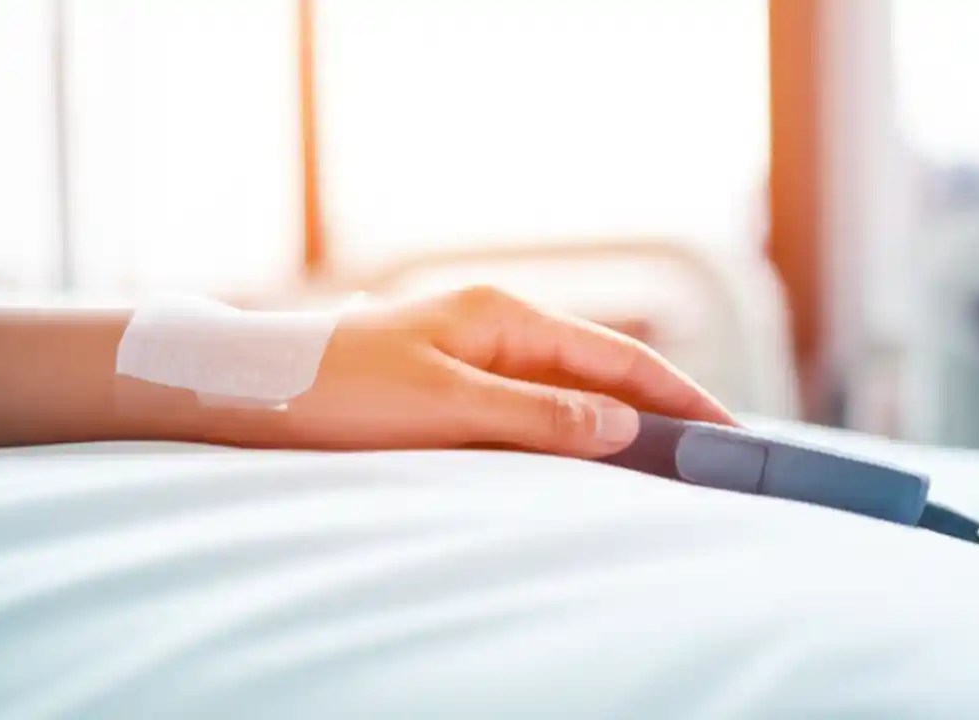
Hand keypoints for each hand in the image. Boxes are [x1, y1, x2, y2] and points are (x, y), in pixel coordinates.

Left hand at [209, 286, 733, 457]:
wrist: (248, 385)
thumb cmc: (336, 388)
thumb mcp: (445, 405)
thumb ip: (536, 415)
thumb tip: (620, 425)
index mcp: (502, 316)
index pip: (616, 357)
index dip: (678, 396)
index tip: (729, 434)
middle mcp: (491, 324)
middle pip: (596, 369)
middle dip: (655, 409)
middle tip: (710, 458)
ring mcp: (467, 349)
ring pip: (562, 389)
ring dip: (611, 423)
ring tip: (661, 465)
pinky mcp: (443, 379)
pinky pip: (523, 405)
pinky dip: (562, 430)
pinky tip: (577, 457)